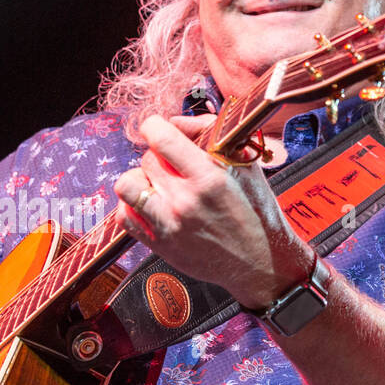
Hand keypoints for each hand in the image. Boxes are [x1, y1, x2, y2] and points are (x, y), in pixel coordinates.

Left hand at [112, 114, 312, 308]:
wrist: (260, 262)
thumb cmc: (256, 212)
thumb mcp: (246, 165)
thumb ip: (211, 135)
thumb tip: (176, 122)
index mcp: (209, 178)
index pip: (161, 138)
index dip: (154, 126)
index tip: (157, 128)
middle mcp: (185, 202)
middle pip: (147, 159)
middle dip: (158, 156)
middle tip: (174, 166)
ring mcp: (169, 226)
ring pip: (127, 185)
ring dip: (139, 180)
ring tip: (156, 185)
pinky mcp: (159, 246)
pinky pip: (124, 217)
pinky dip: (131, 206)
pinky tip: (149, 205)